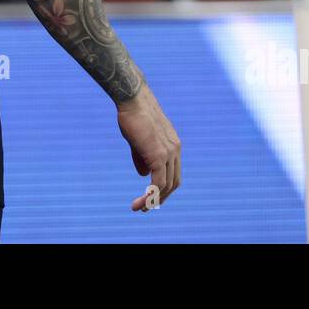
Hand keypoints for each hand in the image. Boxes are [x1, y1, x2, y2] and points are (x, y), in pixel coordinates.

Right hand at [116, 83, 180, 211]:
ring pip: (166, 185)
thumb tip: (143, 175)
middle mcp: (175, 150)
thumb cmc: (132, 115)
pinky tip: (139, 202)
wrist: (132, 99)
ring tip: (139, 208)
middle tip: (146, 207)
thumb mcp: (138, 139)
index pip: (174, 172)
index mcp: (173, 145)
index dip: (164, 186)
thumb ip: (142, 157)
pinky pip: (158, 183)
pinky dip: (150, 195)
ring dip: (153, 200)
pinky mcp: (158, 155)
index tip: (150, 195)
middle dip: (161, 197)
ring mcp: (168, 153)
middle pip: (174, 182)